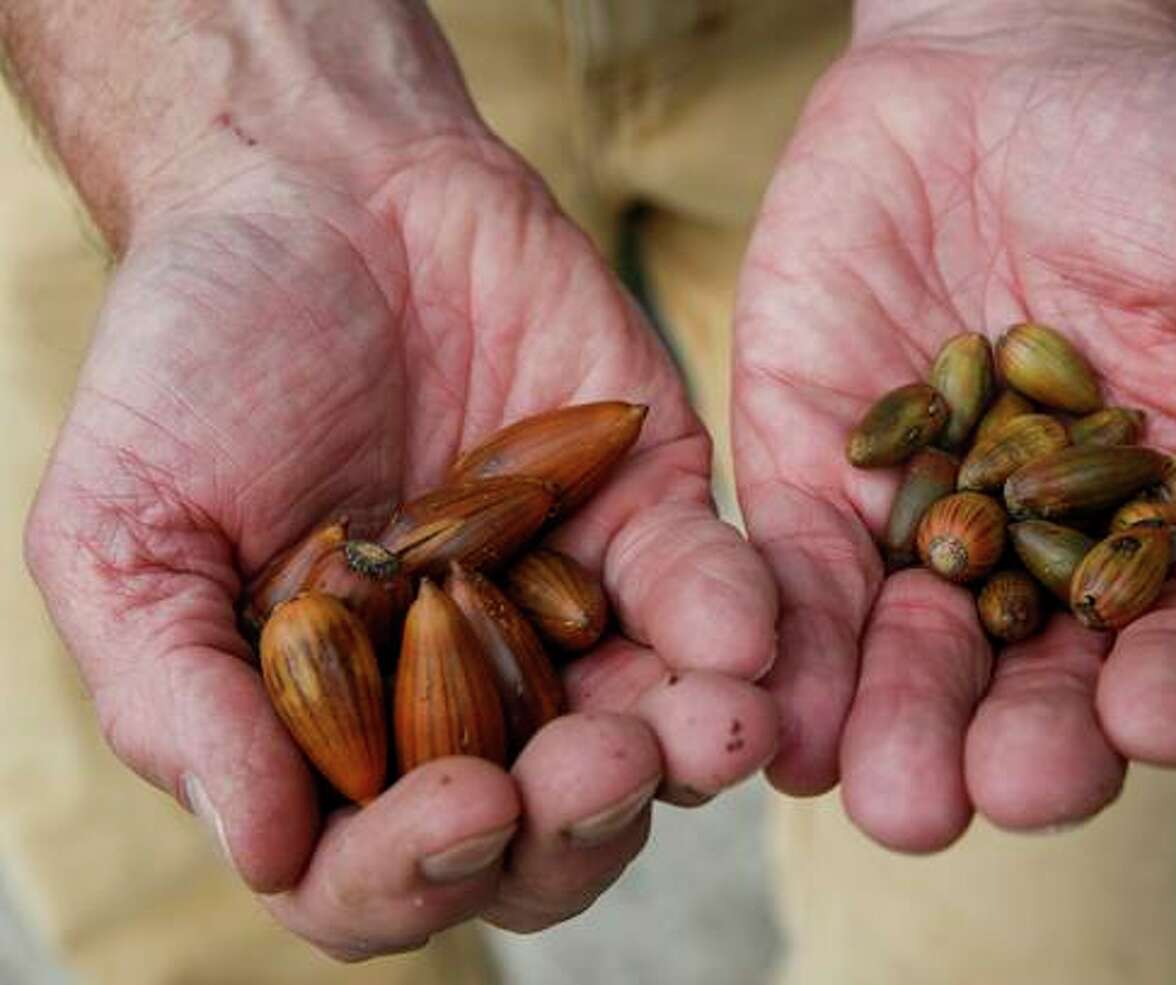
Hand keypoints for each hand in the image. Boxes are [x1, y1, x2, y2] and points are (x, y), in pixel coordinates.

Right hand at [23, 128, 777, 954]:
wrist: (317, 189)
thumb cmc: (196, 361)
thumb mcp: (127, 530)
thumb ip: (180, 696)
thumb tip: (269, 852)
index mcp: (333, 730)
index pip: (379, 867)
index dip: (420, 869)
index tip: (462, 803)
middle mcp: (460, 697)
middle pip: (540, 835)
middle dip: (575, 824)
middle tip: (591, 766)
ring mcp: (569, 617)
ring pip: (651, 739)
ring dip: (685, 753)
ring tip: (710, 728)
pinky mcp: (652, 521)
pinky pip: (711, 599)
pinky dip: (733, 622)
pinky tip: (740, 631)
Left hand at [733, 4, 1175, 850]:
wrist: (1012, 64)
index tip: (1155, 716)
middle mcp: (1047, 553)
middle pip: (1038, 684)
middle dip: (1022, 742)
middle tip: (1001, 787)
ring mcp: (924, 522)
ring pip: (912, 654)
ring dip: (896, 727)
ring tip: (889, 793)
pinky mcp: (815, 478)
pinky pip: (800, 576)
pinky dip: (791, 644)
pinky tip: (783, 715)